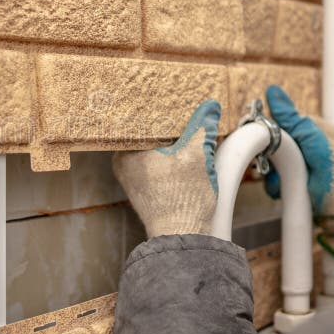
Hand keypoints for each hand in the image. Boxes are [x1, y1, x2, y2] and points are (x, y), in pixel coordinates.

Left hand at [113, 100, 220, 238]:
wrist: (181, 237)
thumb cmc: (183, 201)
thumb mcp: (198, 157)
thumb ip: (202, 127)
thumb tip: (210, 107)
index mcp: (127, 151)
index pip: (139, 118)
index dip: (159, 106)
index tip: (173, 97)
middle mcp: (123, 162)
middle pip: (147, 132)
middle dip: (168, 123)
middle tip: (185, 109)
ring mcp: (131, 175)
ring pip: (152, 147)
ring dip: (171, 140)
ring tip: (189, 128)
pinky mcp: (143, 186)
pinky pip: (155, 161)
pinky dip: (169, 155)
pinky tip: (185, 150)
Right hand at [264, 85, 333, 227]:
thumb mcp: (310, 132)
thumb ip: (288, 115)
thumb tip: (273, 91)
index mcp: (307, 130)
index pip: (276, 125)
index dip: (265, 130)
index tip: (258, 134)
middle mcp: (302, 148)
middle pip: (270, 147)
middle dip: (268, 154)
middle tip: (273, 158)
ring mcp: (298, 168)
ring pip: (270, 166)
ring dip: (272, 172)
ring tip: (285, 174)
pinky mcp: (295, 187)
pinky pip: (274, 184)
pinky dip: (276, 186)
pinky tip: (285, 187)